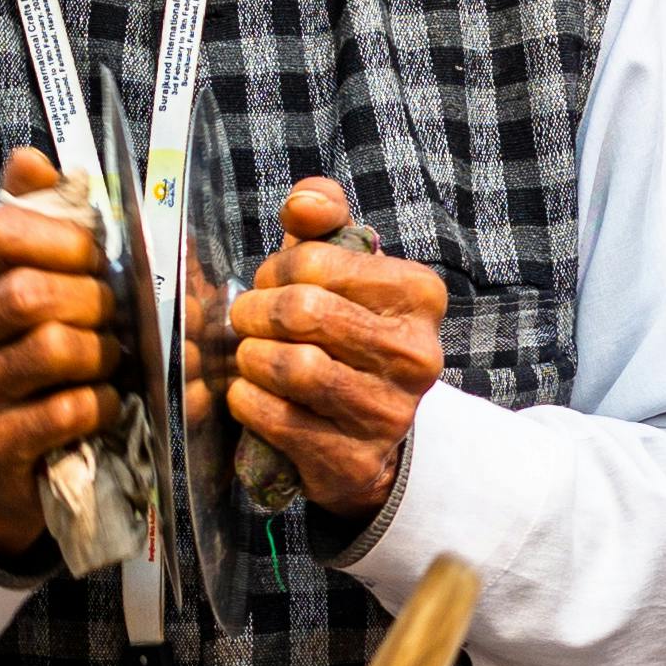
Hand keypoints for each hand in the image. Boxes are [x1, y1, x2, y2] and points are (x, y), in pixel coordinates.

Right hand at [0, 143, 124, 557]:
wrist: (4, 456)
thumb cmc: (21, 347)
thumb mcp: (20, 274)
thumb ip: (28, 214)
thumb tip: (33, 159)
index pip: (2, 229)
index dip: (67, 237)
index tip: (98, 255)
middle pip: (33, 292)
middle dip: (95, 300)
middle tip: (115, 315)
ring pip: (56, 350)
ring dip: (104, 353)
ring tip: (110, 357)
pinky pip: (68, 410)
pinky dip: (104, 403)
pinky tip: (105, 401)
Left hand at [226, 178, 447, 517]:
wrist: (367, 433)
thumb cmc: (347, 334)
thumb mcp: (344, 269)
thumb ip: (325, 219)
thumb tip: (303, 205)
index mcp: (419, 295)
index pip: (318, 262)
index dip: (276, 269)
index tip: (270, 283)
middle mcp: (416, 355)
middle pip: (303, 312)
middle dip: (255, 311)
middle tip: (246, 319)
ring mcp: (389, 413)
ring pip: (292, 367)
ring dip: (250, 358)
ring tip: (249, 356)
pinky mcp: (355, 460)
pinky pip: (278, 419)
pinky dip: (247, 401)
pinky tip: (250, 394)